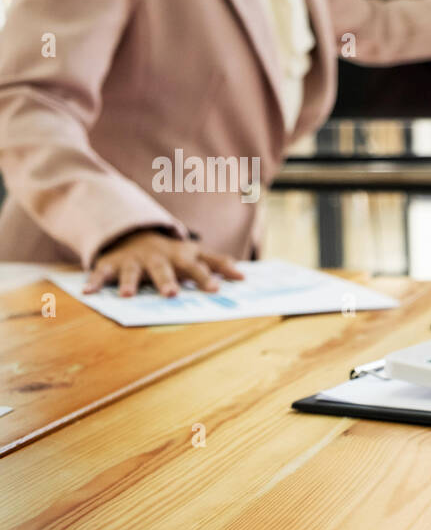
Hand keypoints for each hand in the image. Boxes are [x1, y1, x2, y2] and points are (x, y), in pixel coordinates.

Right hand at [84, 229, 243, 296]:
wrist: (133, 234)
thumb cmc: (171, 252)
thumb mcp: (194, 253)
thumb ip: (218, 263)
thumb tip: (244, 276)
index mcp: (179, 257)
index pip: (196, 267)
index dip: (206, 277)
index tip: (216, 289)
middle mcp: (157, 258)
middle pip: (164, 269)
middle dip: (167, 281)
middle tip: (172, 294)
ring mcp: (134, 261)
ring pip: (132, 272)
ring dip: (130, 283)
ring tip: (129, 295)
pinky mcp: (111, 264)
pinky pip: (102, 273)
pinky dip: (95, 281)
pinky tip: (88, 292)